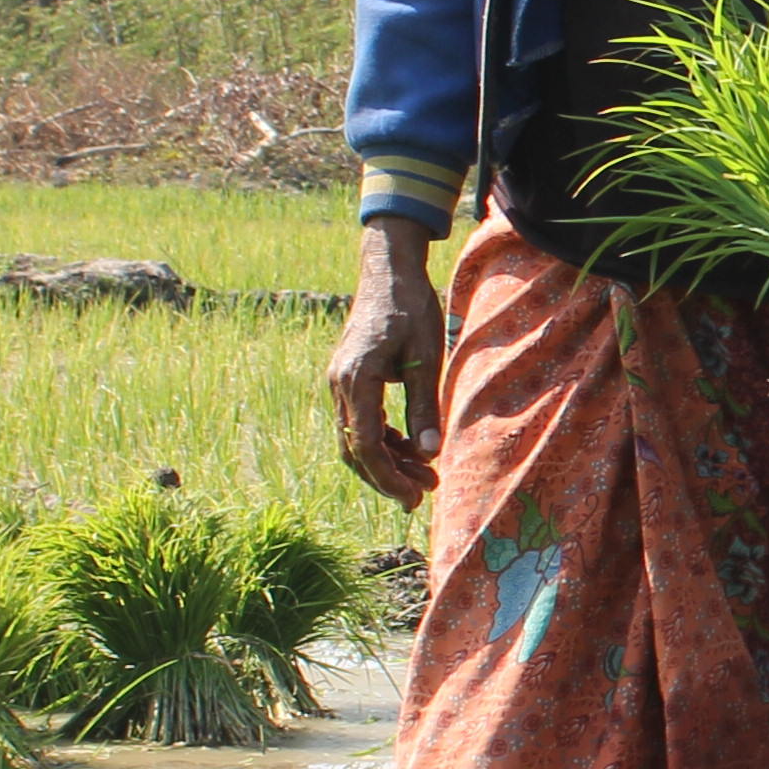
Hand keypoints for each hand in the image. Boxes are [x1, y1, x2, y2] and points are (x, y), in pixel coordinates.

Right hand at [329, 217, 447, 508]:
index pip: (366, 445)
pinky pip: (358, 422)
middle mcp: (339, 385)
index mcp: (356, 380)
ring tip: (425, 475)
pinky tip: (410, 448)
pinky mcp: (347, 380)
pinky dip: (382, 441)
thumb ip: (423, 407)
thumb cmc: (411, 308)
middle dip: (388, 477)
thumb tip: (429, 454)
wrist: (388, 271)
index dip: (389, 477)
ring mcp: (339, 383)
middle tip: (423, 494)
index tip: (415, 497)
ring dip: (386, 462)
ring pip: (355, 440)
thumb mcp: (426, 357)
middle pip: (355, 450)